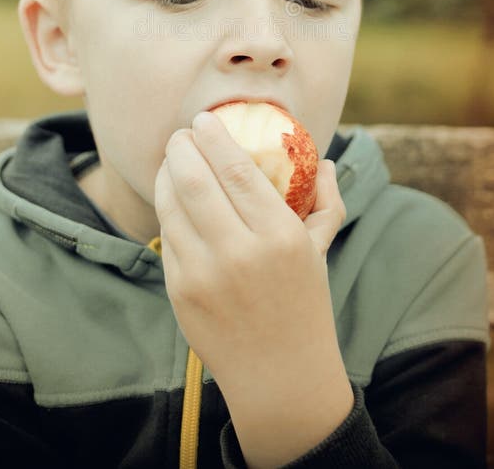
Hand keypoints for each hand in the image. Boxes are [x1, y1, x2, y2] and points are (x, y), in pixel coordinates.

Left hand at [154, 111, 353, 467]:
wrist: (279, 376)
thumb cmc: (304, 304)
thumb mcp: (322, 251)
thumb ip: (327, 201)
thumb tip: (324, 159)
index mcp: (280, 237)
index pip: (236, 170)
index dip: (214, 138)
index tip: (204, 119)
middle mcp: (240, 253)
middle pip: (195, 180)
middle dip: (181, 147)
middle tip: (181, 133)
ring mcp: (205, 274)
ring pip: (172, 205)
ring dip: (166, 173)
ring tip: (172, 158)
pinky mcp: (180, 292)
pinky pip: (167, 236)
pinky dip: (166, 207)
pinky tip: (171, 195)